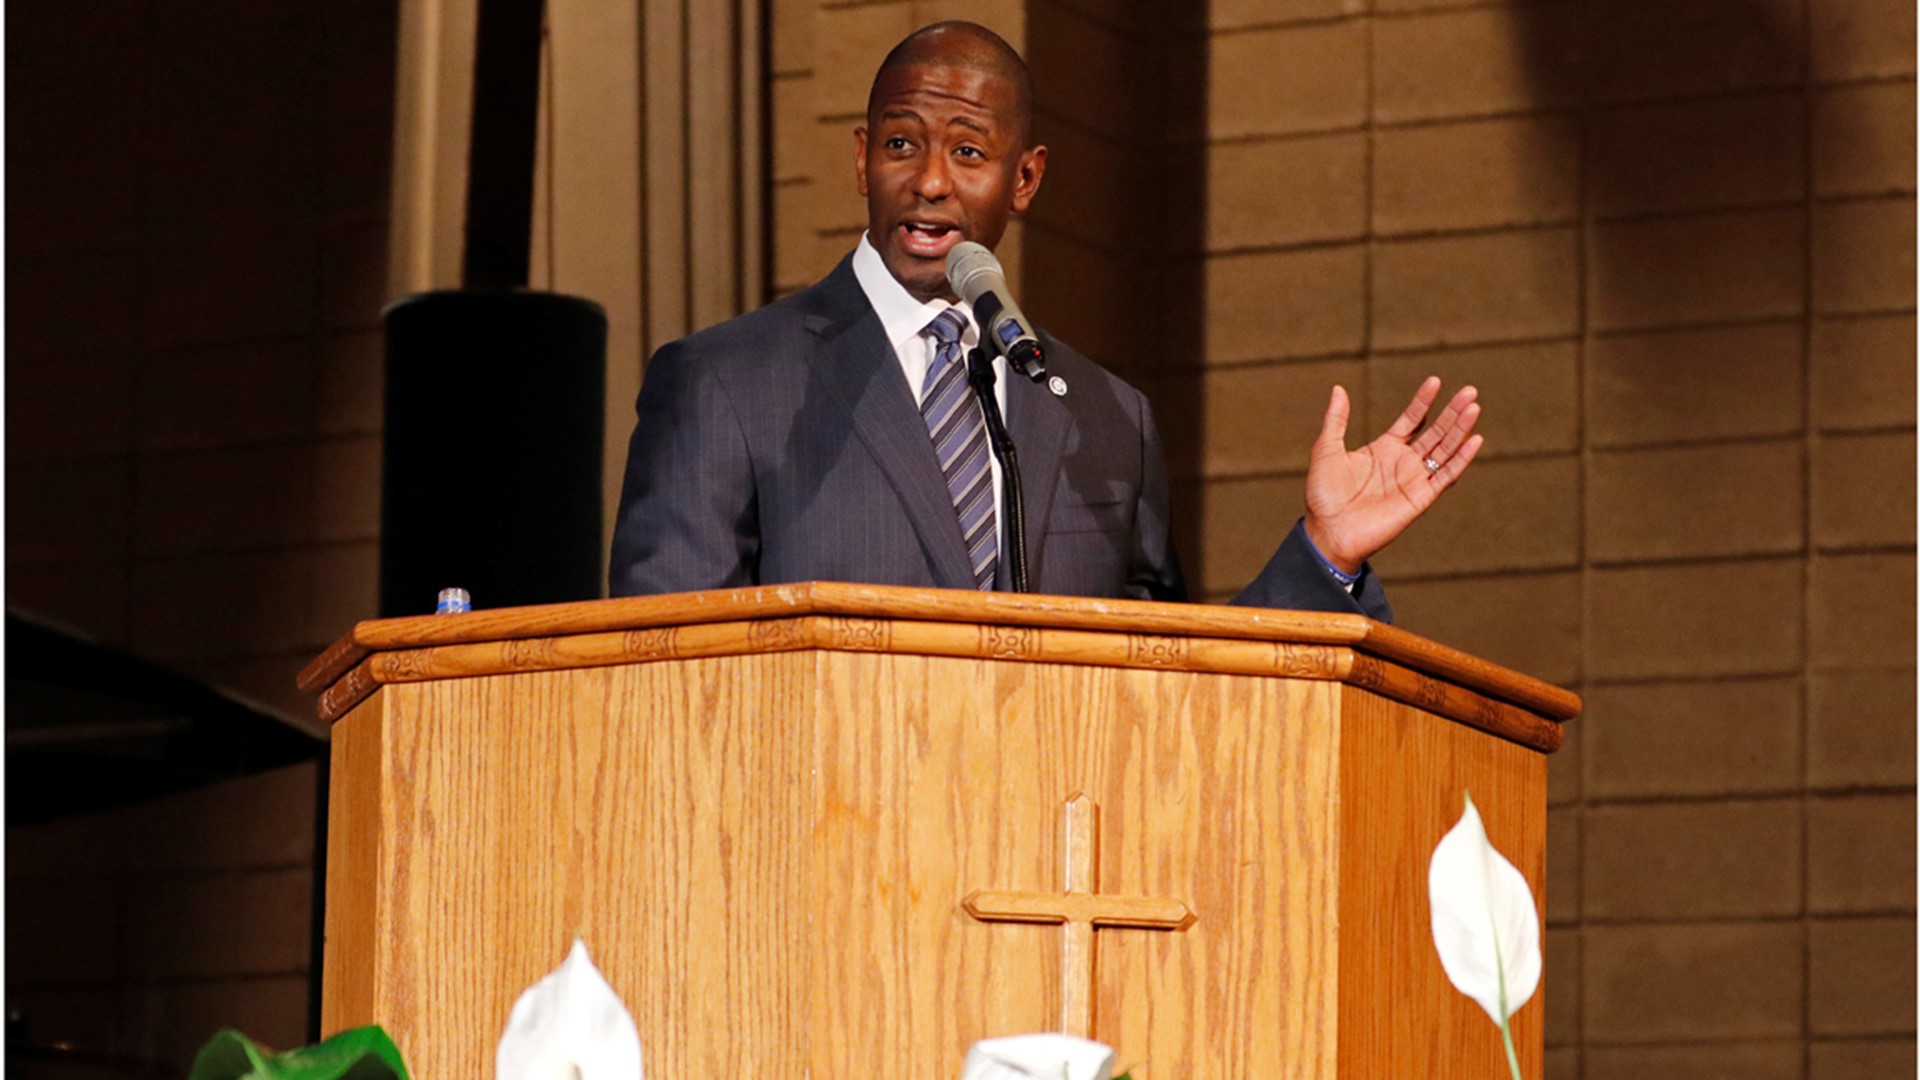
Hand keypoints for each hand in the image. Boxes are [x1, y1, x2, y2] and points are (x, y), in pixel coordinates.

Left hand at [1301, 376, 1482, 572]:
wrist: (1328, 531)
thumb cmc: (1323, 495)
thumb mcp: (1326, 449)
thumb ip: (1336, 419)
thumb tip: (1339, 388)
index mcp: (1384, 449)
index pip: (1412, 419)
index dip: (1423, 401)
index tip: (1435, 381)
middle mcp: (1403, 462)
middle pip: (1435, 432)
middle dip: (1452, 411)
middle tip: (1470, 390)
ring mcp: (1414, 480)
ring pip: (1445, 450)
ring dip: (1460, 429)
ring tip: (1474, 407)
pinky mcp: (1420, 498)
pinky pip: (1446, 476)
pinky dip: (1461, 459)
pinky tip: (1474, 440)